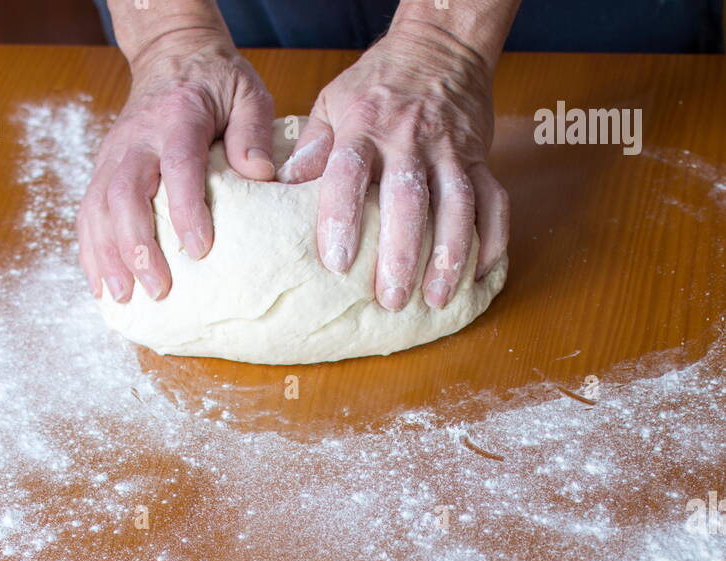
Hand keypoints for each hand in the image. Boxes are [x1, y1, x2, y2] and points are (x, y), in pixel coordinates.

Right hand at [78, 35, 273, 302]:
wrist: (171, 54)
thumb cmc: (216, 81)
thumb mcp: (247, 93)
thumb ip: (254, 131)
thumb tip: (261, 174)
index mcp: (178, 118)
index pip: (177, 166)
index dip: (186, 209)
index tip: (199, 250)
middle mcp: (137, 139)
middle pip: (124, 193)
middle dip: (137, 246)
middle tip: (158, 288)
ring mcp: (114, 156)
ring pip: (99, 208)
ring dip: (108, 256)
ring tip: (123, 297)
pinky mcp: (103, 170)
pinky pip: (88, 213)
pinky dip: (90, 252)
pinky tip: (100, 285)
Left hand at [277, 17, 508, 311]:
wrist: (441, 45)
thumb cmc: (377, 85)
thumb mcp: (333, 102)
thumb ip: (312, 147)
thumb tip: (281, 185)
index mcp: (364, 125)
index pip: (349, 172)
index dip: (343, 217)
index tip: (338, 262)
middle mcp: (409, 138)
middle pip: (407, 200)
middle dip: (400, 254)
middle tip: (389, 300)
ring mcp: (450, 149)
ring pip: (456, 205)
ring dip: (449, 256)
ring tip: (436, 299)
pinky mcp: (481, 158)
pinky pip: (493, 200)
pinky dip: (492, 239)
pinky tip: (480, 274)